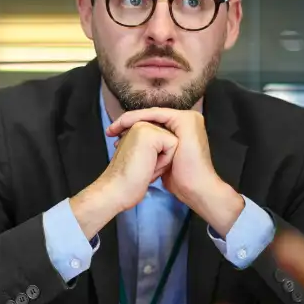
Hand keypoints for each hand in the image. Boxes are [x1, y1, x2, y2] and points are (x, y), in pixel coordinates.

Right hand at [70, 121, 176, 237]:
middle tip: (140, 166)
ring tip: (144, 167)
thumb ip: (152, 147)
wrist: (116, 190)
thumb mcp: (142, 158)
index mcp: (136, 130)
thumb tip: (162, 147)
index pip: (164, 141)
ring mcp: (144, 127)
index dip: (157, 158)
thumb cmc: (128, 181)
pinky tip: (148, 166)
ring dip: (162, 160)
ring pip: (173, 142)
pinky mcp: (151, 134)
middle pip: (170, 140)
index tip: (136, 165)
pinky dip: (164, 161)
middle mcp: (139, 124)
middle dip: (161, 158)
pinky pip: (173, 145)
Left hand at [106, 108, 242, 235]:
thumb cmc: (178, 179)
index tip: (112, 136)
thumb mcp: (160, 160)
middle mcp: (187, 120)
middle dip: (128, 123)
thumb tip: (134, 145)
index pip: (152, 123)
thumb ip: (152, 148)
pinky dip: (139, 118)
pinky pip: (156, 115)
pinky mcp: (185, 120)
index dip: (130, 127)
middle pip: (151, 118)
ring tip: (113, 128)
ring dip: (130, 119)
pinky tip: (124, 123)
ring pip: (152, 115)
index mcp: (182, 129)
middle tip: (109, 131)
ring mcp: (188, 118)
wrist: (194, 188)